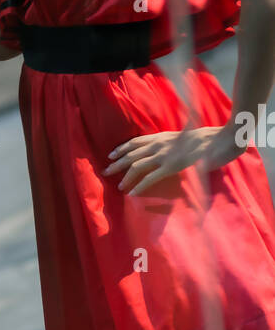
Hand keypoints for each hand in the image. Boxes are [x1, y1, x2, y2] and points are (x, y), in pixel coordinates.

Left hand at [103, 124, 242, 195]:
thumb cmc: (209, 139)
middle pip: (132, 153)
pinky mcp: (173, 166)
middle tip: (105, 171)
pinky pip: (151, 177)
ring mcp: (166, 155)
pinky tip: (132, 193)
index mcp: (164, 136)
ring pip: (137, 165)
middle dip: (117, 163)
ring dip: (125, 176)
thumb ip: (175, 143)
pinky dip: (139, 185)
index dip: (123, 148)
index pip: (137, 141)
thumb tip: (170, 150)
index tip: (112, 154)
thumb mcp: (187, 137)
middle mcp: (161, 144)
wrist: (224, 138)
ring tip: (118, 186)